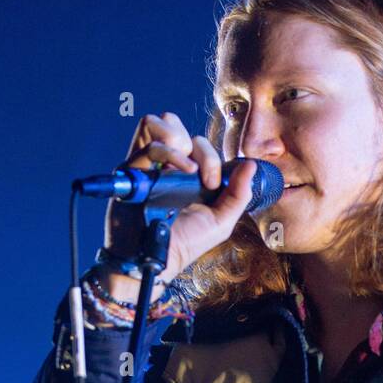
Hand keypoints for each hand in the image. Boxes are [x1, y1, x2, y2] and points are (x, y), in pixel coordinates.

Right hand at [104, 111, 255, 283]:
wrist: (154, 259)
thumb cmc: (184, 244)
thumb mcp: (220, 222)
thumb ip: (238, 194)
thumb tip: (251, 165)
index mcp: (189, 175)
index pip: (200, 144)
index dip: (211, 158)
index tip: (212, 185)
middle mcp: (167, 165)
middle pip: (181, 127)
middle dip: (199, 147)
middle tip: (200, 176)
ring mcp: (148, 164)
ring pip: (158, 123)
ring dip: (176, 137)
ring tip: (183, 167)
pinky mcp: (131, 167)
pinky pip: (144, 137)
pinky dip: (164, 146)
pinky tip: (173, 169)